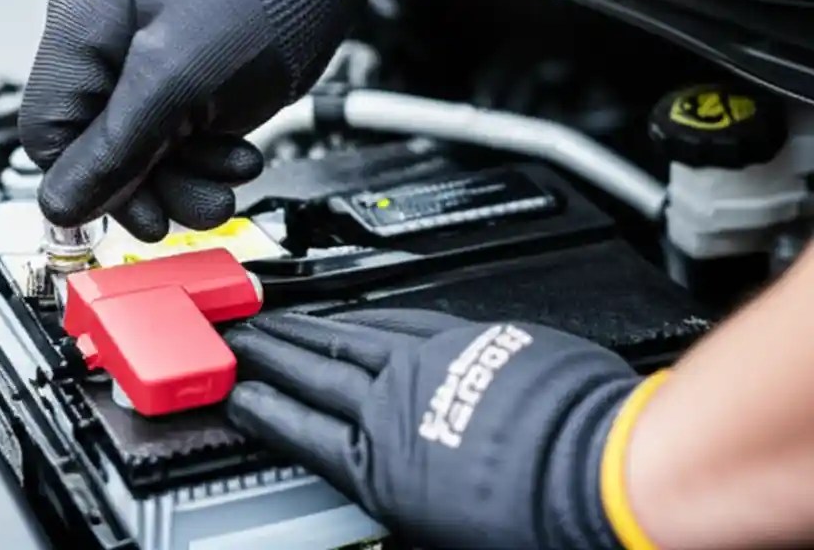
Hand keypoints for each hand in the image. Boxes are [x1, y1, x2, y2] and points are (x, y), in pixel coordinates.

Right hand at [18, 0, 408, 240]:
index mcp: (80, 29)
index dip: (84, 179)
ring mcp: (142, 71)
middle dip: (147, 185)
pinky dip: (205, 162)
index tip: (130, 208)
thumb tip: (61, 203)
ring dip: (183, 181)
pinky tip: (235, 158)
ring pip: (139, 158)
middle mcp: (102, 49)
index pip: (47, 131)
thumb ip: (116, 147)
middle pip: (96, 151)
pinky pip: (174, 146)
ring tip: (227, 178)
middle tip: (186, 208)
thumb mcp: (177, 79)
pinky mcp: (179, 88)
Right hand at [225, 309, 646, 548]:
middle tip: (241, 340)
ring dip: (311, 329)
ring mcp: (429, 366)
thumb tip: (401, 510)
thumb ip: (410, 511)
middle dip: (271, 355)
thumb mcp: (448, 535)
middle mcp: (394, 408)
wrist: (599, 471)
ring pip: (352, 337)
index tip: (240, 395)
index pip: (301, 430)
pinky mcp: (468, 340)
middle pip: (314, 373)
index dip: (265, 411)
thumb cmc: (538, 517)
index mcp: (381, 465)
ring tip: (283, 320)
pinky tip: (360, 313)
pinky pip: (404, 319)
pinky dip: (370, 316)